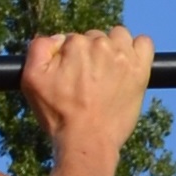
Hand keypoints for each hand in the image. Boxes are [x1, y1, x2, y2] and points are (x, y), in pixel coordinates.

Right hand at [21, 26, 151, 168]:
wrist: (86, 139)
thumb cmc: (58, 114)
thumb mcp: (31, 80)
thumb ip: (38, 49)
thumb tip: (57, 38)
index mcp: (75, 44)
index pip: (72, 40)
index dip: (68, 59)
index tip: (68, 78)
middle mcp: (101, 45)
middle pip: (95, 38)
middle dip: (90, 54)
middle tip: (85, 81)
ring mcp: (123, 56)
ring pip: (119, 36)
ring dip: (113, 48)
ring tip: (105, 73)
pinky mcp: (141, 68)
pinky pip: (144, 43)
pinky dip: (137, 49)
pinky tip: (126, 65)